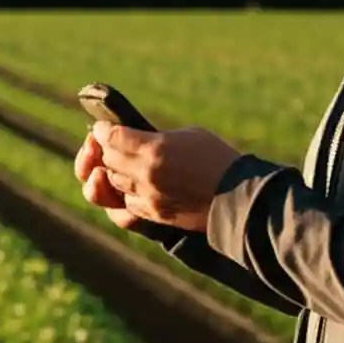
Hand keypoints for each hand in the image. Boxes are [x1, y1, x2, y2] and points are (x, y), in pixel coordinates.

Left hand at [75, 121, 242, 232]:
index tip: (104, 127)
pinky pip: (127, 205)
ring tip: (125, 164)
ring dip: (116, 172)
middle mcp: (146, 174)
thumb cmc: (218, 158)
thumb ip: (158, 138)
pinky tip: (135, 186)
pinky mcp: (155, 215)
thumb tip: (139, 140)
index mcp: (154, 149)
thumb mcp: (189, 135)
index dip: (105, 130)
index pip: (113, 137)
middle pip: (110, 160)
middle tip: (113, 144)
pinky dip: (127, 193)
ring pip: (115, 183)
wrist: (239, 196)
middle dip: (109, 150)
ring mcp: (148, 197)